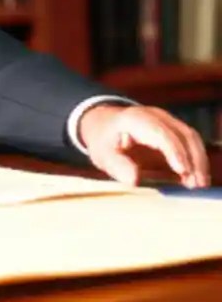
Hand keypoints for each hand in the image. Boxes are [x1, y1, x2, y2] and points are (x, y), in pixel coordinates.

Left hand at [78, 103, 211, 188]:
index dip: (174, 151)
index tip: (183, 170)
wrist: (104, 125)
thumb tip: (134, 179)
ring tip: (198, 185)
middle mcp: (155, 116)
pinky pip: (191, 143)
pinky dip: (196, 160)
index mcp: (135, 119)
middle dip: (193, 159)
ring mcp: (168, 121)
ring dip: (198, 161)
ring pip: (191, 138)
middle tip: (197, 185)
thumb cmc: (104, 141)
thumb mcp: (102, 154)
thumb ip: (117, 166)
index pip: (160, 133)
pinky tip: (195, 179)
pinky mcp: (174, 130)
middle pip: (182, 134)